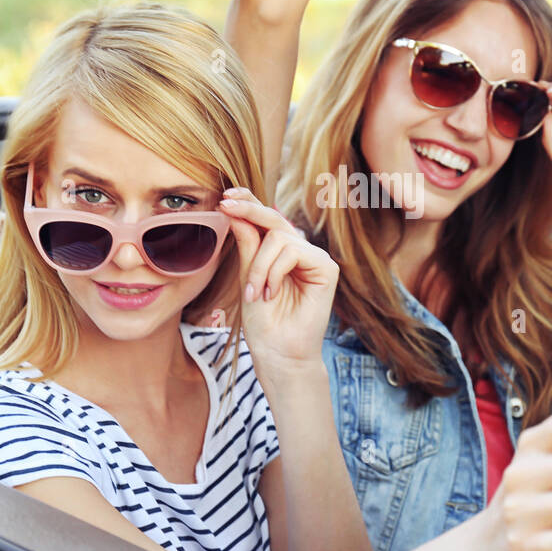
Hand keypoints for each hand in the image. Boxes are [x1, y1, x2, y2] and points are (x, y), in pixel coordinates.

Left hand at [218, 187, 337, 369]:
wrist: (278, 353)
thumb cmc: (263, 321)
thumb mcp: (247, 276)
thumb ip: (247, 244)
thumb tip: (235, 211)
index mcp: (281, 252)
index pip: (266, 220)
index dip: (249, 203)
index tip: (225, 197)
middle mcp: (300, 251)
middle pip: (274, 218)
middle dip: (249, 210)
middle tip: (226, 206)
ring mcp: (315, 258)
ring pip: (280, 238)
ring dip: (259, 266)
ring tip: (255, 293)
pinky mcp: (326, 268)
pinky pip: (293, 251)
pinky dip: (274, 272)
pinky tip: (272, 293)